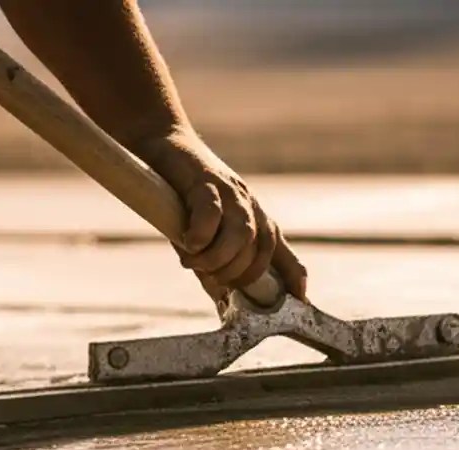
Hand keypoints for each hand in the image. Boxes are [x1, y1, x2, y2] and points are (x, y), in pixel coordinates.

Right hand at [133, 129, 308, 308]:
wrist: (160, 142)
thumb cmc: (179, 194)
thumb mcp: (200, 233)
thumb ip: (213, 262)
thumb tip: (222, 299)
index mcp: (251, 216)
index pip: (279, 248)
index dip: (292, 274)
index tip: (299, 299)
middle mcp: (247, 204)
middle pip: (261, 248)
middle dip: (238, 273)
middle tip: (211, 278)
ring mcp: (229, 191)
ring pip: (243, 233)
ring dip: (220, 257)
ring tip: (195, 262)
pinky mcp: (205, 180)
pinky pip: (213, 212)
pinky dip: (203, 234)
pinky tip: (189, 245)